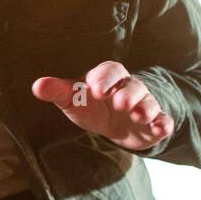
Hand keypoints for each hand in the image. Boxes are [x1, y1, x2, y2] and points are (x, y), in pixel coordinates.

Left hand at [31, 60, 173, 150]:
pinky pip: (163, 120)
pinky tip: (160, 129)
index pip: (111, 70)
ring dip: (146, 108)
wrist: (112, 122)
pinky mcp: (154, 123)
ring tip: (139, 115)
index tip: (95, 89)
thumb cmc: (90, 104)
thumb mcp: (73, 98)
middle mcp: (129, 88)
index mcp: (109, 77)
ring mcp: (144, 105)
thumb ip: (57, 91)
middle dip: (128, 94)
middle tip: (119, 104)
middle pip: (133, 86)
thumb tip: (37, 86)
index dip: (105, 78)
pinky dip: (163, 124)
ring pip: (149, 103)